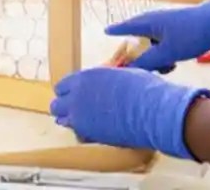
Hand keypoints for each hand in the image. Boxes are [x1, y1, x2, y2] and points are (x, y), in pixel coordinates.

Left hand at [50, 67, 209, 158]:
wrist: (152, 111)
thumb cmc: (144, 89)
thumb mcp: (121, 75)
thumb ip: (106, 80)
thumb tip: (107, 84)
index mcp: (85, 77)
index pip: (63, 86)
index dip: (69, 91)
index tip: (74, 94)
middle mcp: (78, 96)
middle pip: (57, 104)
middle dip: (64, 106)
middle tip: (75, 109)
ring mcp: (81, 116)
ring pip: (62, 120)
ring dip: (70, 119)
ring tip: (82, 121)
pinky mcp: (90, 134)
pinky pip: (77, 133)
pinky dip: (82, 132)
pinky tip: (92, 131)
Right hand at [105, 0, 209, 71]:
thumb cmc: (191, 34)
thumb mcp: (168, 52)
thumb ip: (147, 62)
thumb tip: (129, 69)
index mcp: (147, 22)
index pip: (124, 27)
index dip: (115, 32)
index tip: (105, 32)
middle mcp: (153, 22)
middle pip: (137, 40)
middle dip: (138, 56)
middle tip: (141, 68)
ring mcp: (165, 25)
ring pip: (151, 45)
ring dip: (154, 58)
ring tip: (165, 67)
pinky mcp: (176, 30)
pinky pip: (162, 44)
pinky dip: (164, 54)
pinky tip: (173, 63)